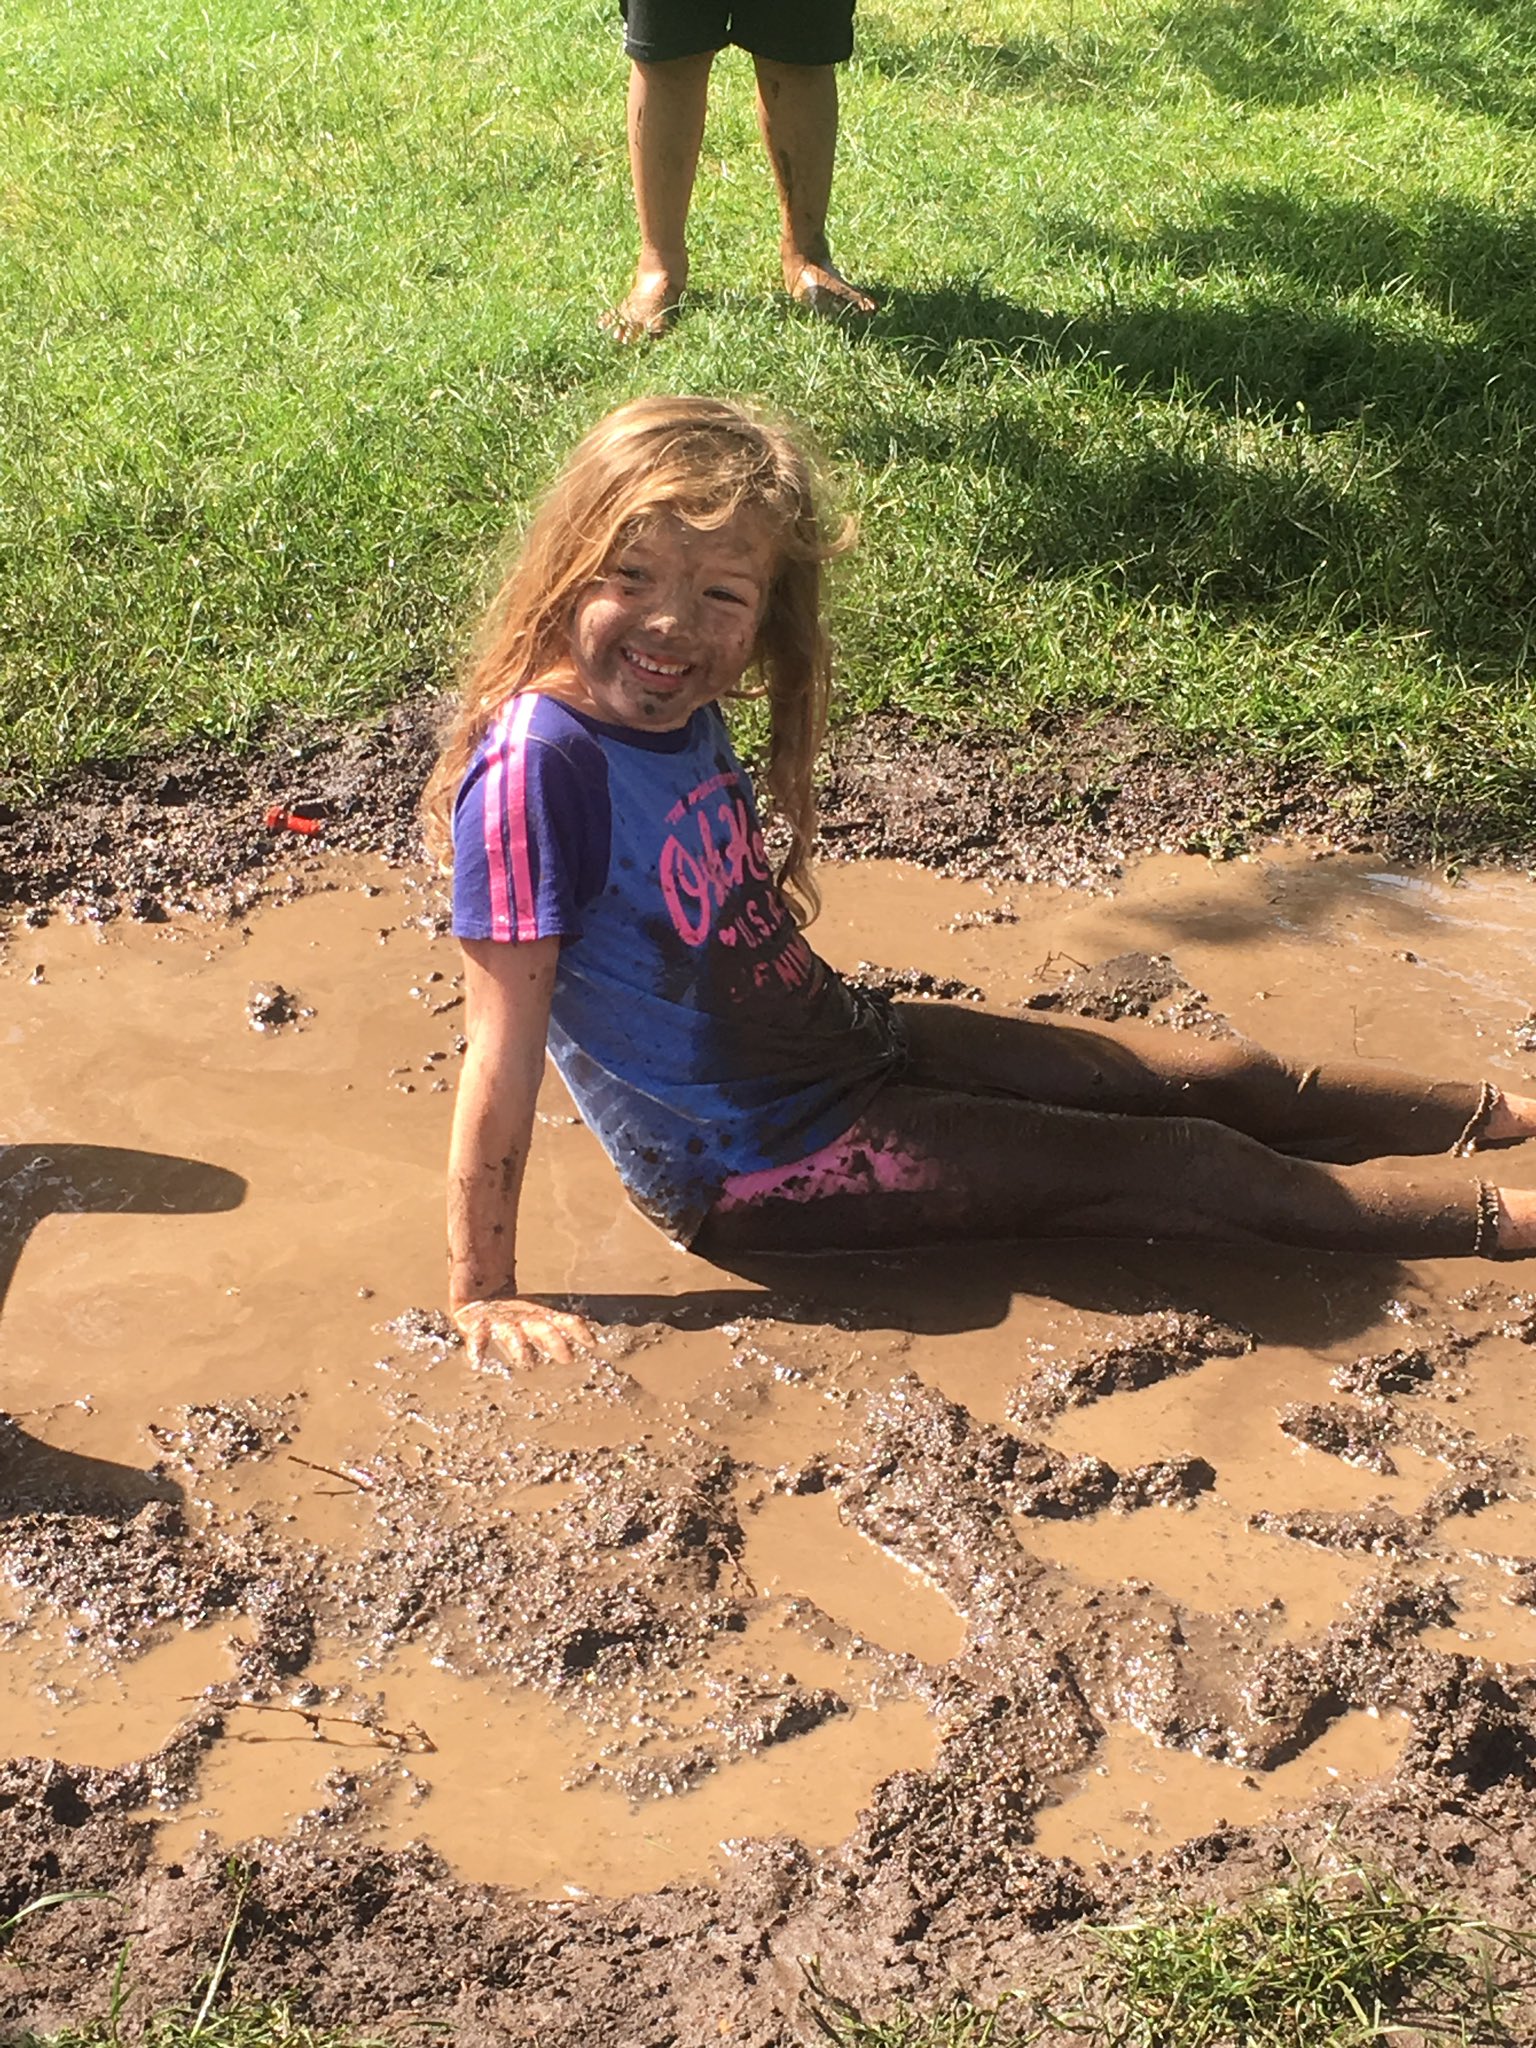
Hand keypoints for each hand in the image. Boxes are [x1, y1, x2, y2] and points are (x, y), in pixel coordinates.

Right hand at [451, 1295, 595, 1370]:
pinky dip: (476, 1349)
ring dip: (520, 1348)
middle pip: (542, 1329)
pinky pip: (476, 1338)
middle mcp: (523, 1320)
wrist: (477, 1293)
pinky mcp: (476, 1326)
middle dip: (555, 1342)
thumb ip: (557, 1331)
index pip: (565, 1321)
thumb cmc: (512, 1315)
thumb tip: (591, 1344)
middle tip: (567, 1358)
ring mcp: (500, 1322)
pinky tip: (477, 1361)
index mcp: (540, 1318)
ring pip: (512, 1335)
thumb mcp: (537, 1320)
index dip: (578, 1331)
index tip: (593, 1344)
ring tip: (525, 1361)